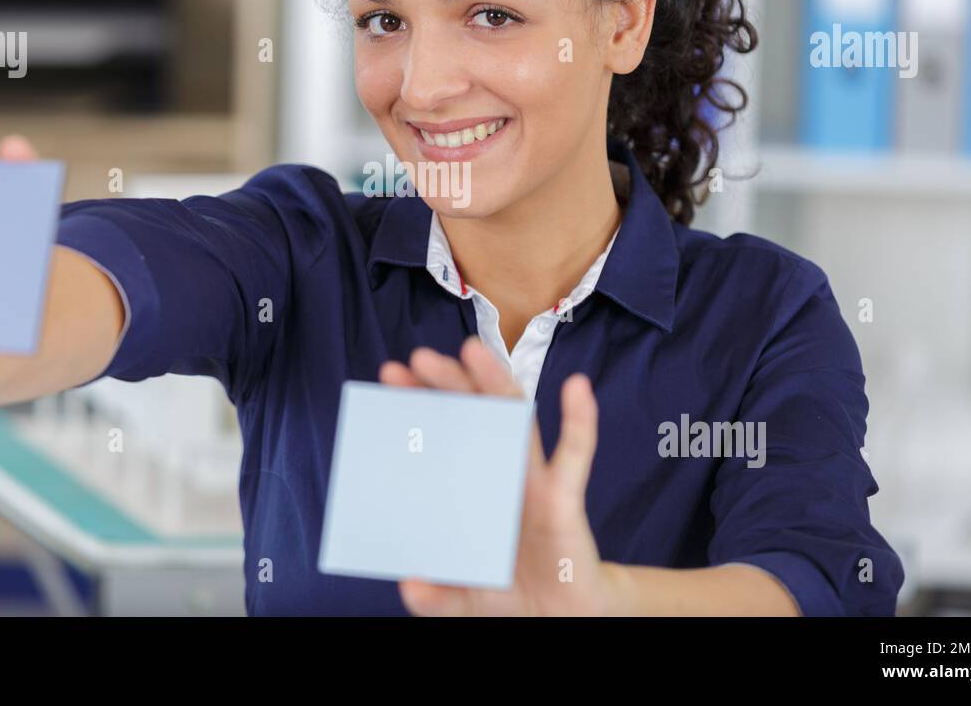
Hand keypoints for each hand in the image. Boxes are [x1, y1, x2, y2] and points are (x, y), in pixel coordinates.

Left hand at [379, 336, 617, 614]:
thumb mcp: (461, 602)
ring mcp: (534, 481)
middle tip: (418, 359)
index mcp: (470, 487)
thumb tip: (410, 584)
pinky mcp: (566, 499)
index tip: (390, 378)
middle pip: (475, 413)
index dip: (419, 404)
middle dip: (449, 383)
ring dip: (497, 381)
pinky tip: (576, 389)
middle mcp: (500, 473)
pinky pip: (575, 455)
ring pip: (517, 420)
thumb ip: (436, 597)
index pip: (443, 434)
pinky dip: (580, 421)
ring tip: (474, 350)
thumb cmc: (508, 595)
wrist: (558, 621)